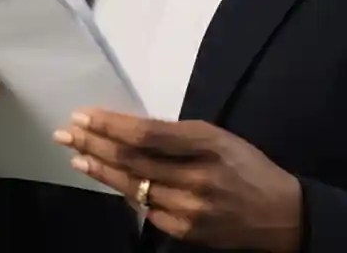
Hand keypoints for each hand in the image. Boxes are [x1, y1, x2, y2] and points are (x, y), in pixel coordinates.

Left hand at [53, 108, 303, 251]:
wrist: (281, 216)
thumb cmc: (249, 167)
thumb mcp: (221, 138)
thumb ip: (179, 136)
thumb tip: (131, 131)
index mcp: (207, 144)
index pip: (146, 135)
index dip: (111, 125)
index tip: (85, 115)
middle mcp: (196, 177)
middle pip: (132, 160)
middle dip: (94, 143)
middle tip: (66, 132)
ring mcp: (188, 208)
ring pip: (132, 186)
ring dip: (99, 169)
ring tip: (76, 154)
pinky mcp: (184, 231)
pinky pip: (144, 209)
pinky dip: (122, 192)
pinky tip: (105, 179)